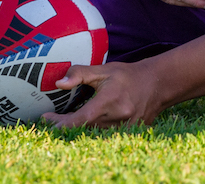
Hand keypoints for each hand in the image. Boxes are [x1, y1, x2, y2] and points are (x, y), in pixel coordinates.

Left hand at [43, 61, 161, 127]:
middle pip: (83, 129)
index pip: (77, 120)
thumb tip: (59, 83)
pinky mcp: (128, 133)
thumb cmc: (128, 76)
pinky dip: (94, 129)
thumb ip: (80, 74)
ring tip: (67, 120)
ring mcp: (123, 128)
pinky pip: (105, 134)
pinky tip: (88, 122)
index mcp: (108, 102)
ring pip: (93, 133)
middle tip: (53, 118)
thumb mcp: (104, 70)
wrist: (158, 84)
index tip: (46, 117)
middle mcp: (116, 118)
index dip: (59, 122)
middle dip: (66, 125)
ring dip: (79, 128)